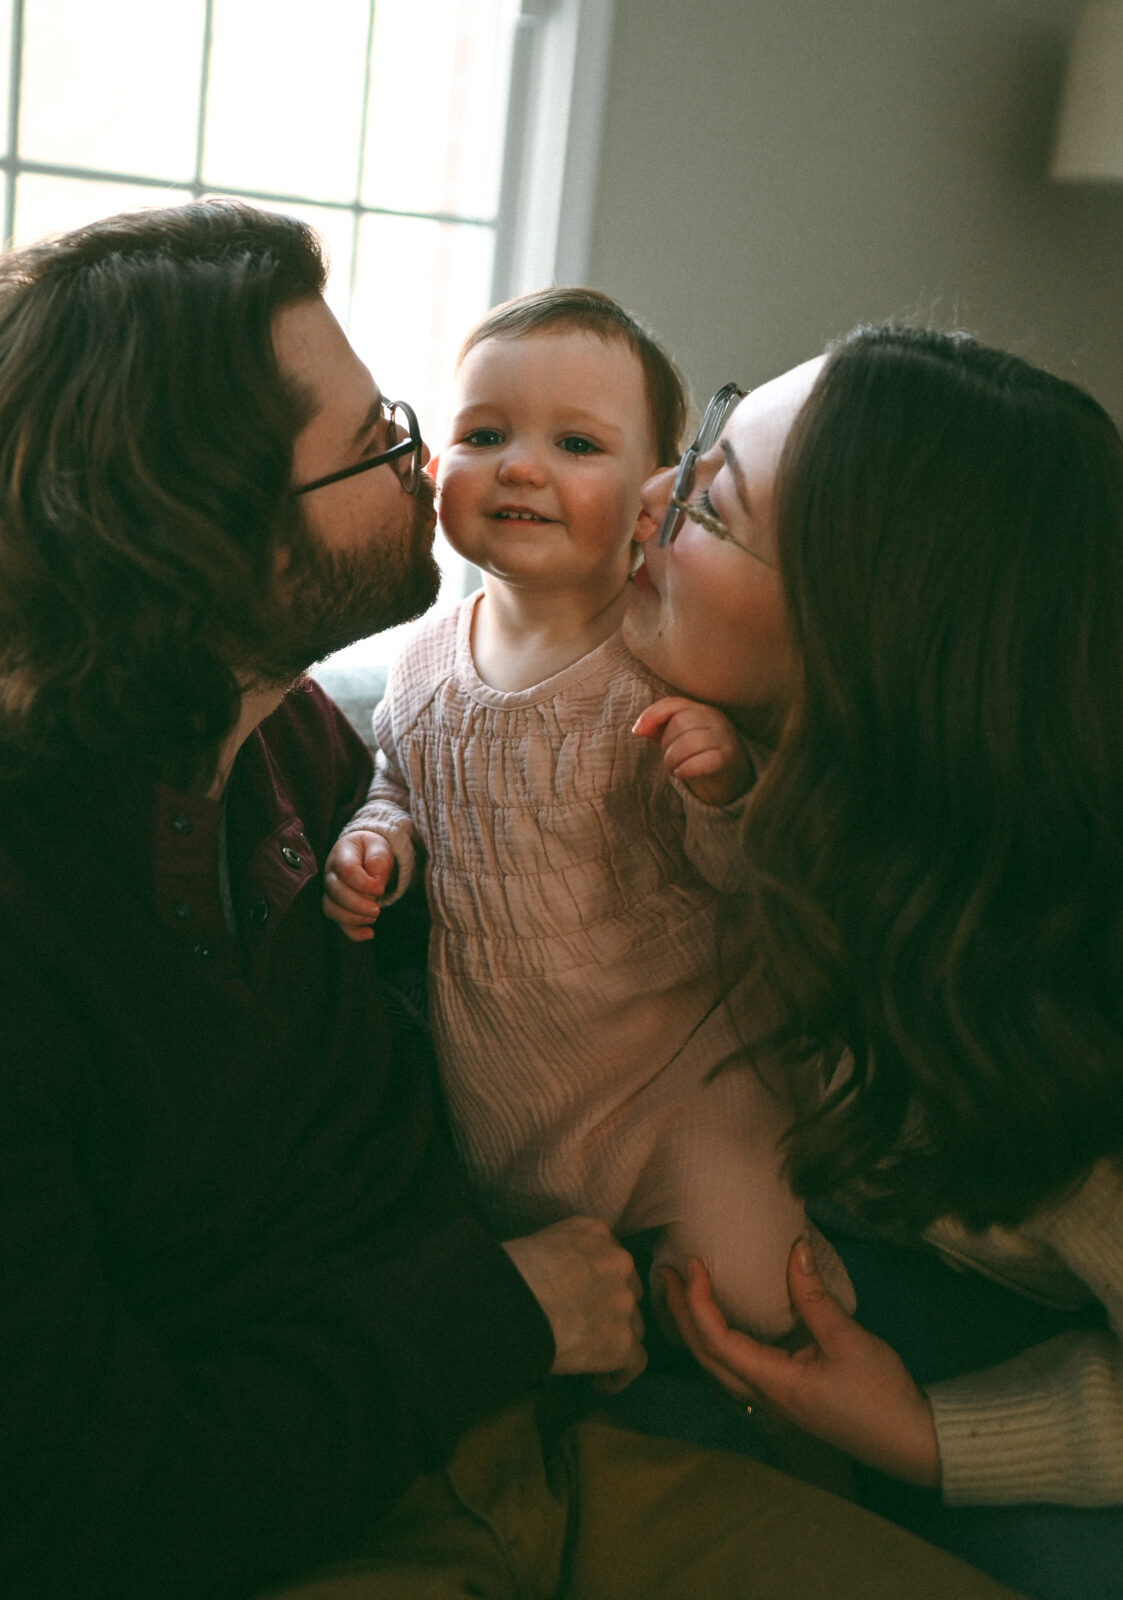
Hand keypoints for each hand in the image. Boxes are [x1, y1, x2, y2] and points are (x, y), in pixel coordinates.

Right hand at [321, 830, 395, 942]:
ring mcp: (330, 891)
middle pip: (336, 892)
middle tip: (377, 908)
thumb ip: (378, 861)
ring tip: (374, 916)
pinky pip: (338, 923)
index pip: (346, 870)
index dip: (363, 883)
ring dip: (354, 918)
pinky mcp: (336, 907)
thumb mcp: (379, 847)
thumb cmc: (371, 850)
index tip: (380, 888)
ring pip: (331, 909)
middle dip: (359, 905)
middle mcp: (331, 873)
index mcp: (342, 854)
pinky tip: (369, 933)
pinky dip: (353, 932)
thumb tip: (376, 883)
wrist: (365, 854)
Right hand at [503, 1216, 646, 1393]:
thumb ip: (563, 1252)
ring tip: (586, 1358)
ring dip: (613, 1340)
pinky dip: (617, 1376)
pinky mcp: (622, 1342)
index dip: (597, 1282)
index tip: (580, 1298)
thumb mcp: (539, 1240)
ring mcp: (624, 1303)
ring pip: (633, 1325)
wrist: (513, 1302)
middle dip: (609, 1309)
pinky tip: (598, 1383)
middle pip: (625, 1290)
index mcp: (597, 1233)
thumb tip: (558, 1278)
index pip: (609, 1257)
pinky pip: (634, 1362)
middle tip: (582, 1327)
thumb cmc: (509, 1271)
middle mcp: (619, 1263)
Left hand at [633, 696, 752, 805]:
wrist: (730, 780)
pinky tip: (682, 774)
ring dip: (673, 760)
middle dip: (666, 745)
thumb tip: (639, 729)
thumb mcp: (678, 739)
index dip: (652, 715)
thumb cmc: (699, 756)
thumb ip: (658, 729)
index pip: (673, 704)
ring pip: (689, 742)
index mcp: (702, 710)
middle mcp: (716, 719)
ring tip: (674, 768)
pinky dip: (686, 769)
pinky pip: (702, 761)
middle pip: (680, 724)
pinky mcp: (728, 759)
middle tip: (670, 759)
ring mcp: (724, 738)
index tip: (637, 732)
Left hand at [664, 1238, 939, 1487]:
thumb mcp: (848, 1339)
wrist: (912, 1442)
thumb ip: (815, 1296)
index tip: (691, 1263)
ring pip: (715, 1367)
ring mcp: (772, 1401)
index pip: (716, 1341)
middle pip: (703, 1356)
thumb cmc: (880, 1394)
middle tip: (666, 1271)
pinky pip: (734, 1371)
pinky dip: (715, 1343)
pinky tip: (721, 1324)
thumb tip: (794, 1247)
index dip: (696, 1301)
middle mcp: (762, 1396)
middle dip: (679, 1313)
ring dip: (693, 1330)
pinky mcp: (784, 1399)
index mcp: (772, 1382)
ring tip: (683, 1293)